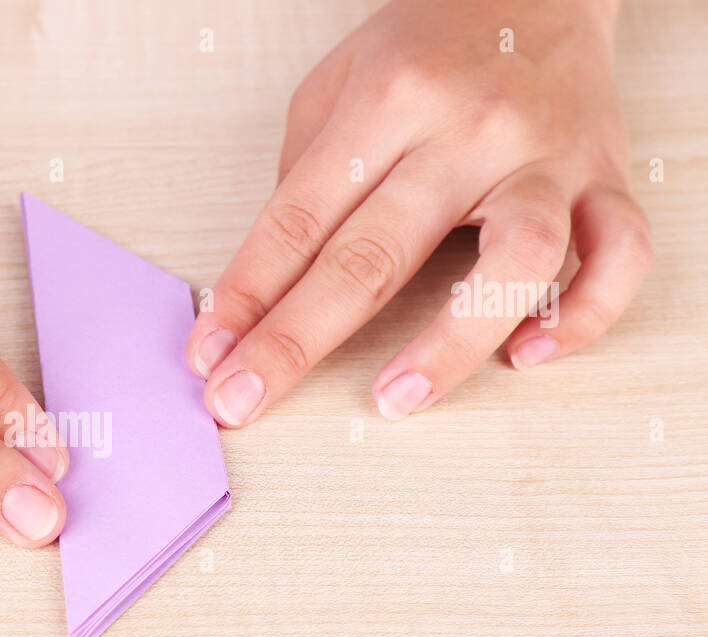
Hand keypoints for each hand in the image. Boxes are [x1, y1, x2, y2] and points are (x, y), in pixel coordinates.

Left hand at [187, 0, 650, 424]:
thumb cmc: (428, 46)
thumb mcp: (335, 85)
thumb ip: (305, 179)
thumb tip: (268, 287)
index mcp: (388, 101)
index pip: (298, 220)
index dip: (247, 297)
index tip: (209, 355)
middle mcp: (469, 129)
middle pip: (374, 257)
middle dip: (295, 343)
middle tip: (243, 399)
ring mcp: (544, 157)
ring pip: (513, 264)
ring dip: (447, 347)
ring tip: (392, 399)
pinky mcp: (605, 178)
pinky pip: (617, 257)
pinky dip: (582, 316)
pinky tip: (528, 353)